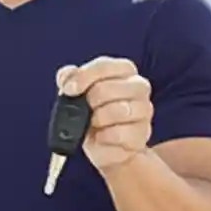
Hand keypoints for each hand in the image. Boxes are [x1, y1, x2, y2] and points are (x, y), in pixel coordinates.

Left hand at [56, 57, 152, 174]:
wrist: (102, 145)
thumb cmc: (91, 113)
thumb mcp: (76, 92)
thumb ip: (69, 78)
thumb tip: (66, 77)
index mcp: (123, 71)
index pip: (105, 65)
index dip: (84, 76)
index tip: (69, 90)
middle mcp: (139, 87)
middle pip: (112, 87)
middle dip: (91, 100)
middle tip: (85, 109)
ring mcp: (144, 111)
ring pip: (120, 110)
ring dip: (99, 118)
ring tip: (94, 123)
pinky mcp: (142, 134)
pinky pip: (121, 133)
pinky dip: (104, 136)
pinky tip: (101, 136)